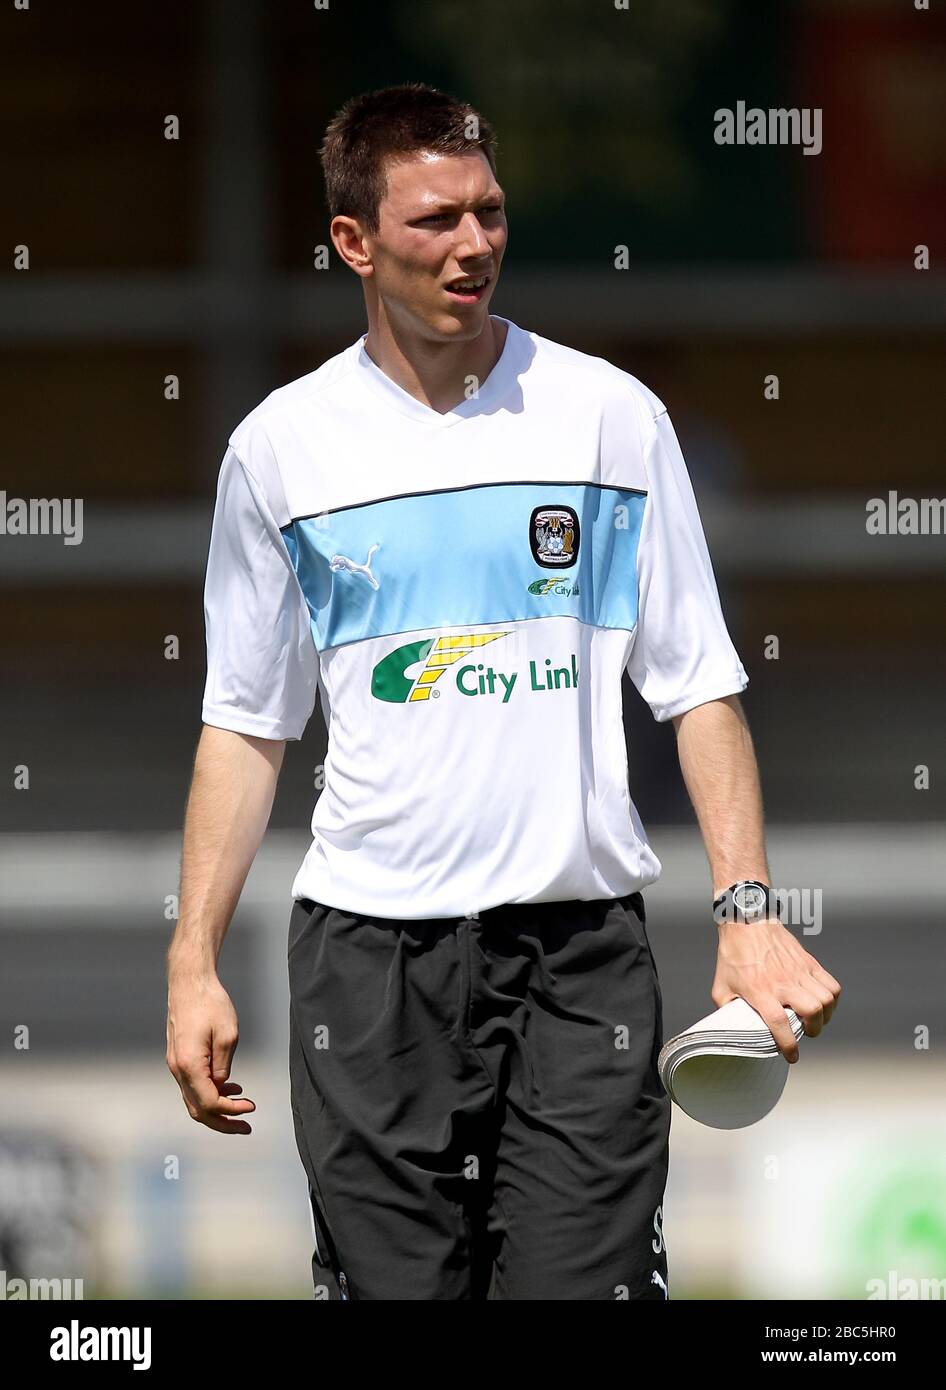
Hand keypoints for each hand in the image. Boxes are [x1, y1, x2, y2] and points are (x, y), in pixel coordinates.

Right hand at [166, 967, 255, 1133]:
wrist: (189, 982)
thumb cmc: (210, 1003)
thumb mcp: (227, 1035)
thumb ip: (224, 1067)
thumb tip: (222, 1087)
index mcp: (189, 1065)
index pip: (209, 1102)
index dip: (230, 1111)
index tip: (251, 1108)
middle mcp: (177, 1069)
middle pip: (197, 1109)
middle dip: (222, 1122)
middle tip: (246, 1127)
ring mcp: (175, 1064)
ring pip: (194, 1099)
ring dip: (217, 1109)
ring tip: (242, 1109)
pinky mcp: (179, 1058)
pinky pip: (193, 1084)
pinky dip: (210, 1093)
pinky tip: (231, 1089)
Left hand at [712, 917, 840, 1063]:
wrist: (747, 922)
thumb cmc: (732, 955)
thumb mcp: (721, 986)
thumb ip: (727, 1009)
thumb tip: (733, 1026)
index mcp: (760, 991)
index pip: (779, 1024)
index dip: (788, 1044)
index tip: (792, 1056)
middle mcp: (782, 982)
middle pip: (811, 1011)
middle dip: (813, 1030)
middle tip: (806, 1032)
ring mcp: (799, 971)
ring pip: (825, 1000)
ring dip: (825, 1016)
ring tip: (816, 1019)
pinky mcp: (809, 962)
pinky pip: (832, 985)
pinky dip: (832, 999)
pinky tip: (824, 1003)